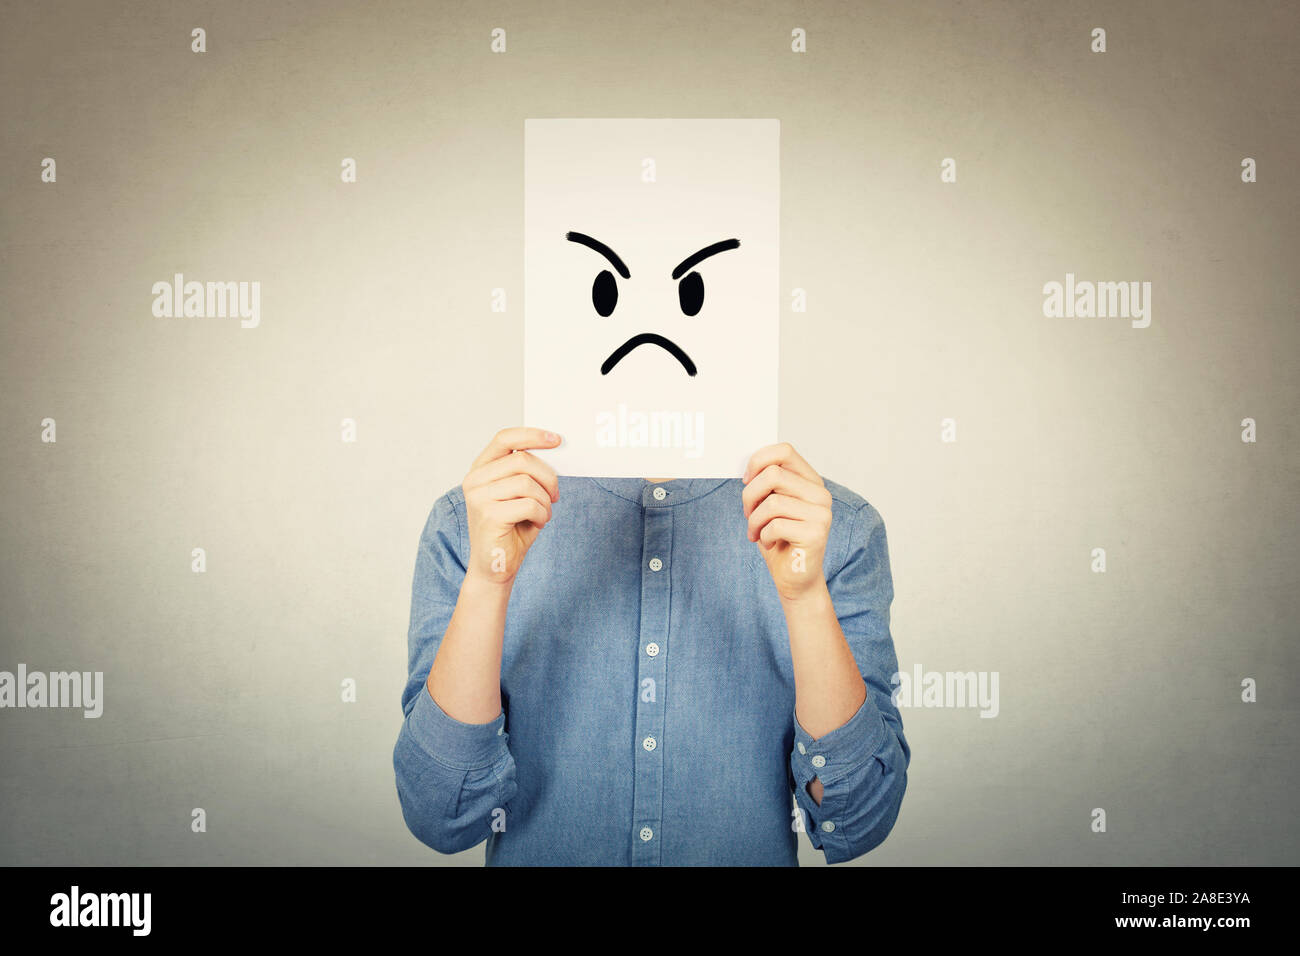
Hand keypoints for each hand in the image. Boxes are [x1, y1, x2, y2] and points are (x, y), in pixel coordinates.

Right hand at [462, 426, 560, 585]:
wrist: (495, 567)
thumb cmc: (510, 529)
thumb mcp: (519, 494)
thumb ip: (527, 472)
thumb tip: (555, 450)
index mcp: (481, 469)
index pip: (505, 439)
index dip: (532, 435)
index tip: (557, 440)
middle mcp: (475, 480)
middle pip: (522, 460)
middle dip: (548, 477)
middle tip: (555, 496)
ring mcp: (478, 498)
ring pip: (527, 482)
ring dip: (545, 500)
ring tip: (544, 513)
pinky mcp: (488, 516)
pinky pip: (529, 504)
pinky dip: (542, 514)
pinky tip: (539, 523)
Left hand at [741, 442, 831, 601]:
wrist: (795, 578)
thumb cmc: (779, 539)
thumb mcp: (769, 505)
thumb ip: (766, 483)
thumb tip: (749, 468)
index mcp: (810, 481)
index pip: (784, 450)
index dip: (758, 461)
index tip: (746, 480)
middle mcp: (820, 493)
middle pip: (773, 474)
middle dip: (750, 496)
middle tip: (748, 514)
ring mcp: (822, 513)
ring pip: (771, 502)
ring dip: (754, 521)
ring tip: (757, 532)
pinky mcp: (816, 533)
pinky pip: (775, 525)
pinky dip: (763, 536)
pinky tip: (770, 543)